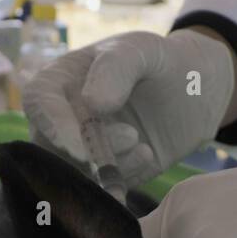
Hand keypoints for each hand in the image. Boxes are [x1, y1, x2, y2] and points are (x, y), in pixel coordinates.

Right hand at [23, 29, 236, 187]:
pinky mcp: (106, 174)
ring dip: (108, 167)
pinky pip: (104, 186)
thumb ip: (118, 66)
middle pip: (49, 146)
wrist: (196, 93)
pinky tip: (148, 154)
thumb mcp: (144, 50)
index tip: (81, 146)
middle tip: (132, 137)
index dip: (54, 126)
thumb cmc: (162, 62)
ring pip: (75, 172)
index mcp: (61, 80)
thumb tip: (92, 104)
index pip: (40, 103)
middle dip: (86, 152)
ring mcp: (83, 150)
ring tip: (144, 145)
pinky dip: (124, 178)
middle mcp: (64, 118)